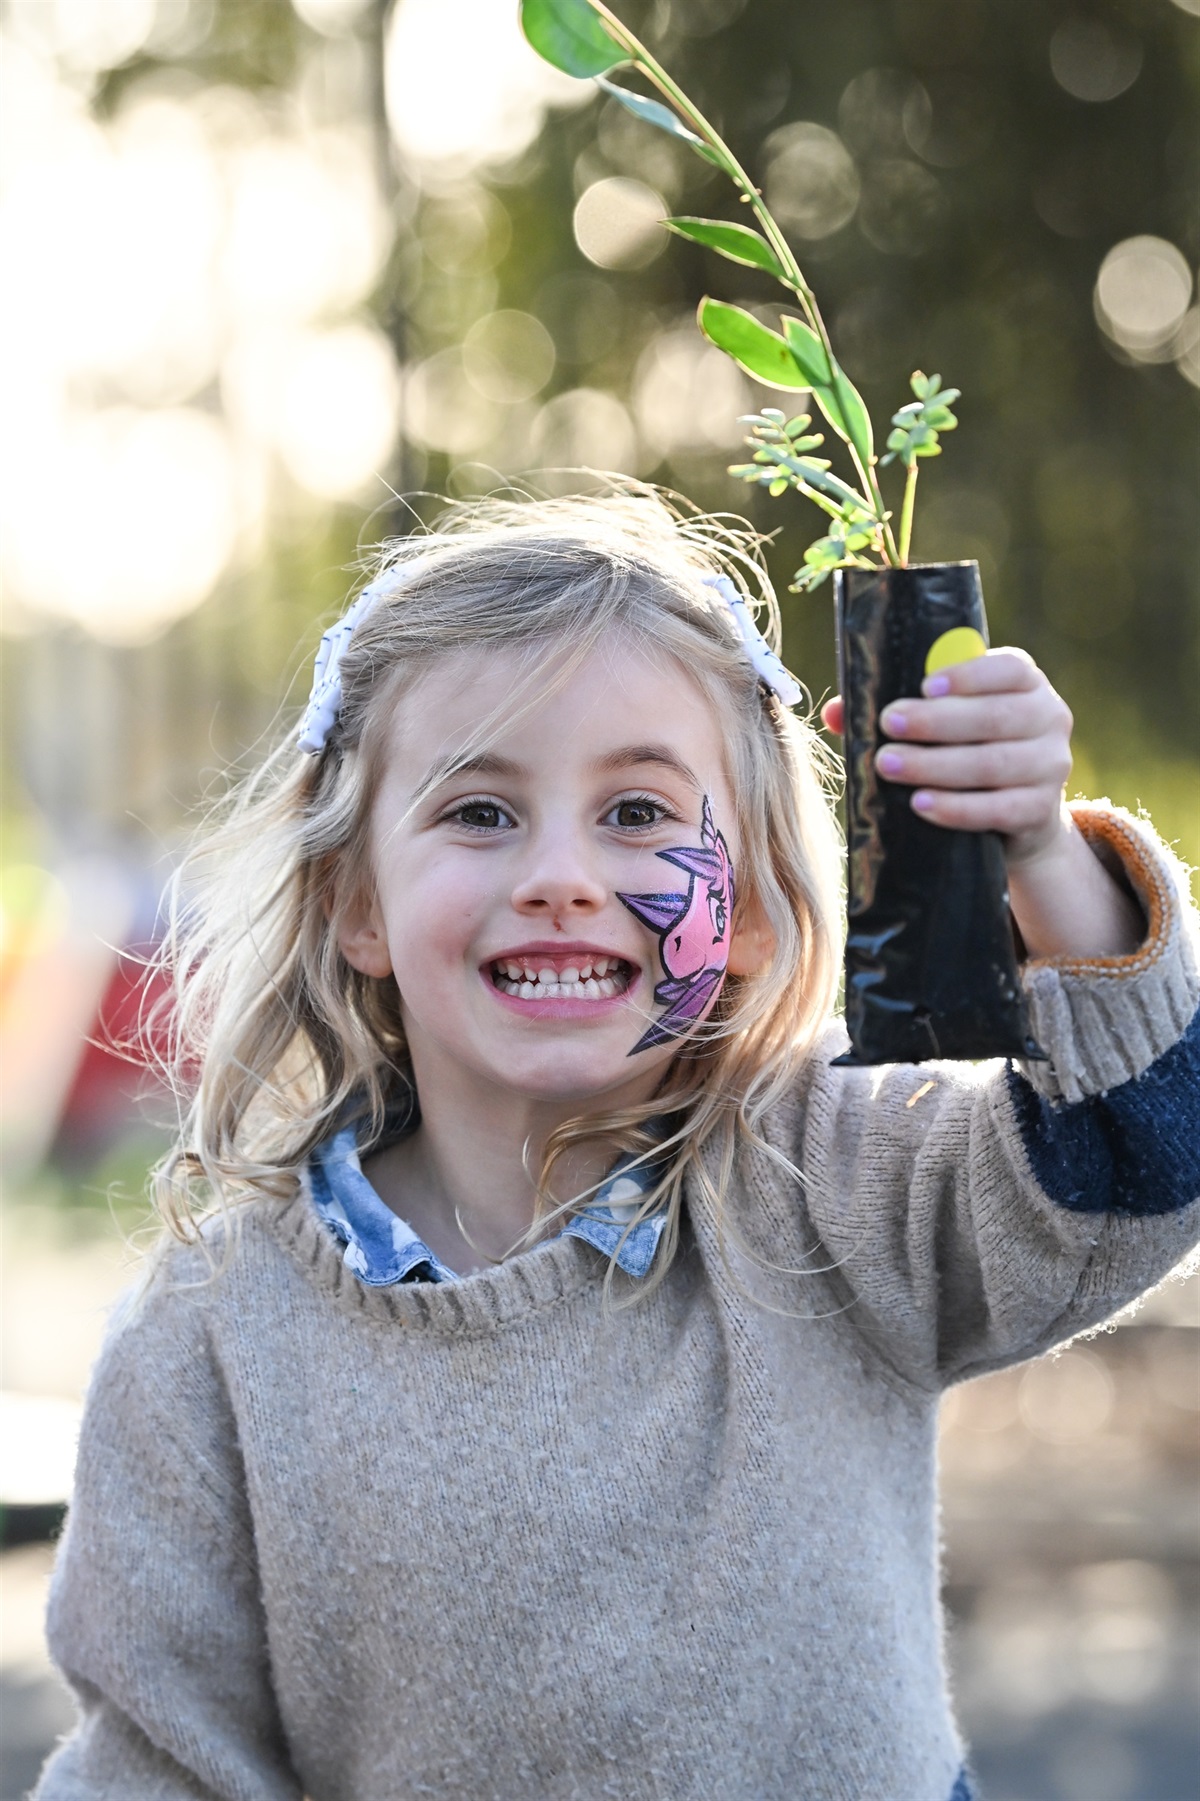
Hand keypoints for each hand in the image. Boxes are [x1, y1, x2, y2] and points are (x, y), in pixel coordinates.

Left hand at [820, 650, 1144, 957]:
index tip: (925, 686)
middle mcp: (1049, 717)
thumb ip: (895, 709)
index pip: (1009, 670)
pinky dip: (958, 808)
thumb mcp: (942, 724)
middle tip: (888, 725)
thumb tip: (834, 713)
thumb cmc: (967, 752)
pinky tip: (922, 805)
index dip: (969, 675)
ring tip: (889, 765)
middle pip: (997, 716)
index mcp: (1026, 683)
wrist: (1016, 818)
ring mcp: (1051, 766)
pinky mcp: (1042, 811)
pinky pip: (1001, 809)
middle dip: (937, 722)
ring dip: (937, 765)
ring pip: (995, 764)